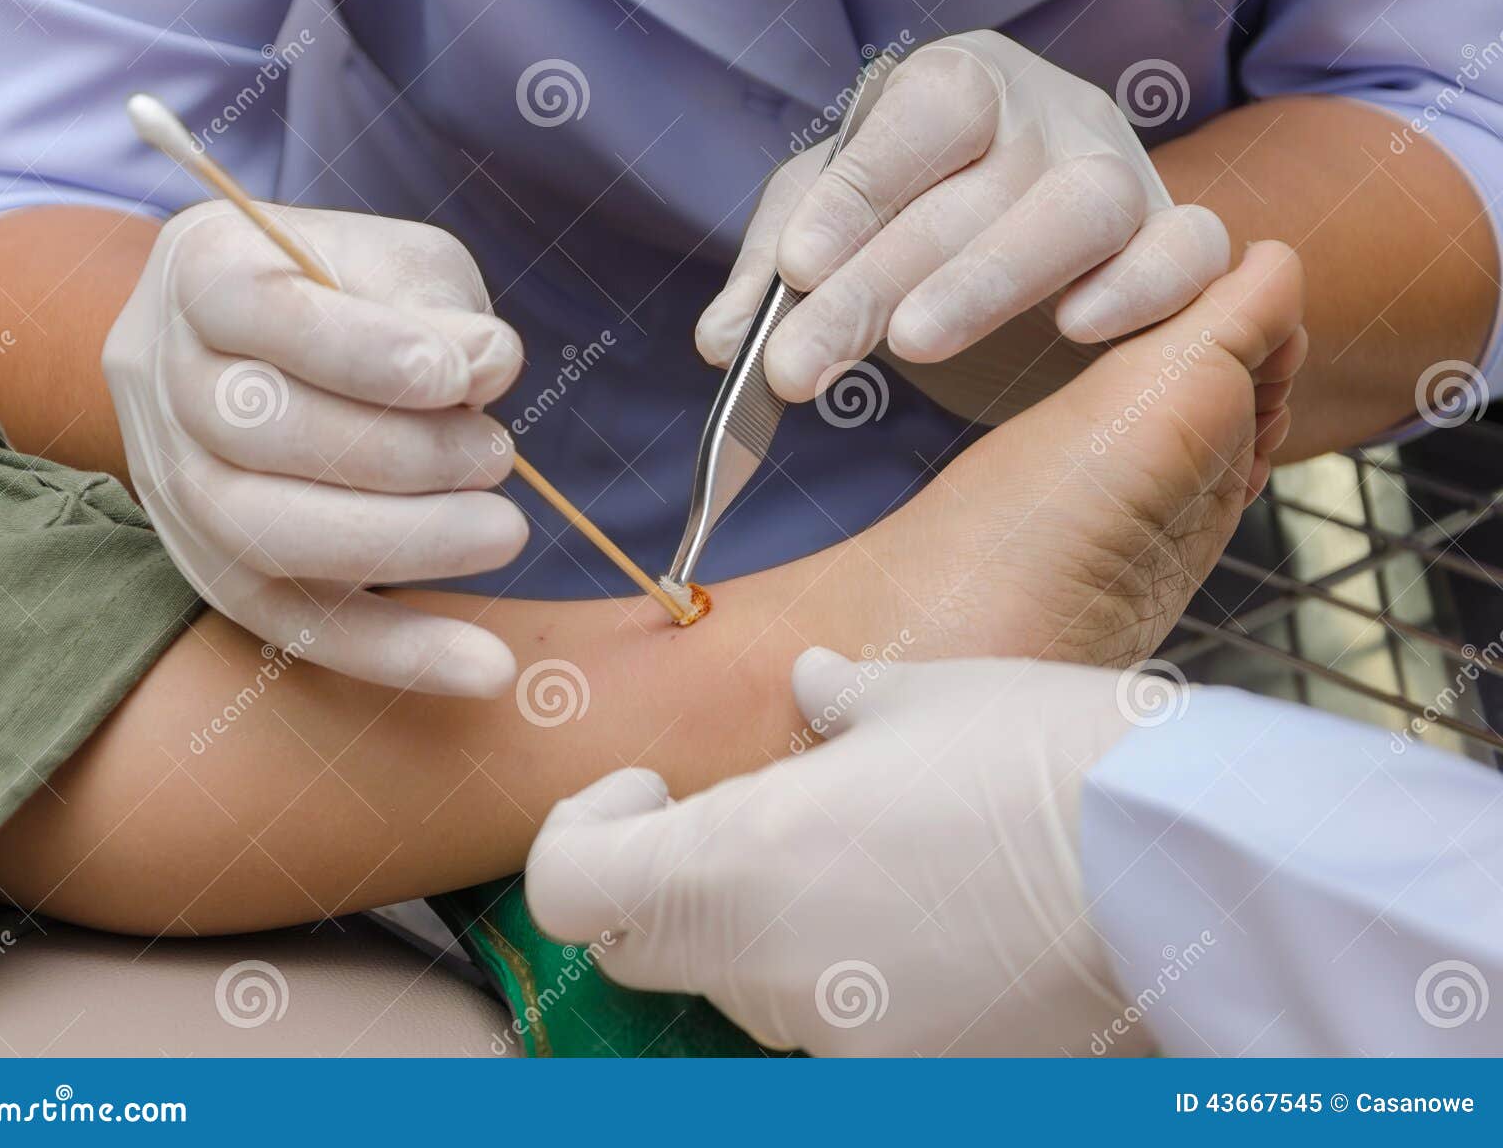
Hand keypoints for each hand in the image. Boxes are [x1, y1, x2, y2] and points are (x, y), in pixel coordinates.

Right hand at [103, 202, 528, 696]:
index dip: (362, 351)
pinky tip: (487, 668)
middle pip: (252, 428)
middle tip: (496, 455)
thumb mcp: (400, 262)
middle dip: (394, 454)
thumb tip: (487, 369)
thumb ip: (439, 307)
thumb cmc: (355, 292)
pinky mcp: (213, 569)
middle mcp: (162, 374)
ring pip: (258, 531)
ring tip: (502, 531)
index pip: (258, 310)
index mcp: (201, 268)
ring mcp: (172, 481)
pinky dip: (396, 650)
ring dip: (399, 544)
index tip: (460, 376)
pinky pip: (292, 625)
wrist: (276, 347)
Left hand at [526, 648, 1154, 1055]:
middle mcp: (774, 973)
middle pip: (654, 948)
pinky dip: (863, 983)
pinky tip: (945, 925)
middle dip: (677, 883)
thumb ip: (842, 701)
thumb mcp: (931, 700)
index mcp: (743, 863)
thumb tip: (813, 686)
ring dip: (781, 934)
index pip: (573, 890)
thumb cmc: (1049, 759)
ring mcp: (847, 1046)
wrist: (1195, 872)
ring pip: (756, 994)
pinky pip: (849, 1035)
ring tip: (888, 863)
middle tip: (766, 821)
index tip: (652, 792)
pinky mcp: (924, 1082)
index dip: (588, 836)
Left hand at [696, 31, 1229, 408]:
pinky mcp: (1177, 242)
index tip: (797, 266)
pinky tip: (1077, 330)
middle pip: (974, 185)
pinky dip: (1142, 286)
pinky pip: (1190, 249)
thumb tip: (724, 341)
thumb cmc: (922, 232)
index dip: (862, 185)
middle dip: (875, 281)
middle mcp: (1050, 118)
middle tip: (797, 368)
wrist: (1032, 267)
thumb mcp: (835, 235)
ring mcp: (1123, 175)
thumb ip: (777, 276)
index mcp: (962, 89)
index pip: (923, 111)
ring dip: (991, 279)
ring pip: (1082, 208)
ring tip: (913, 346)